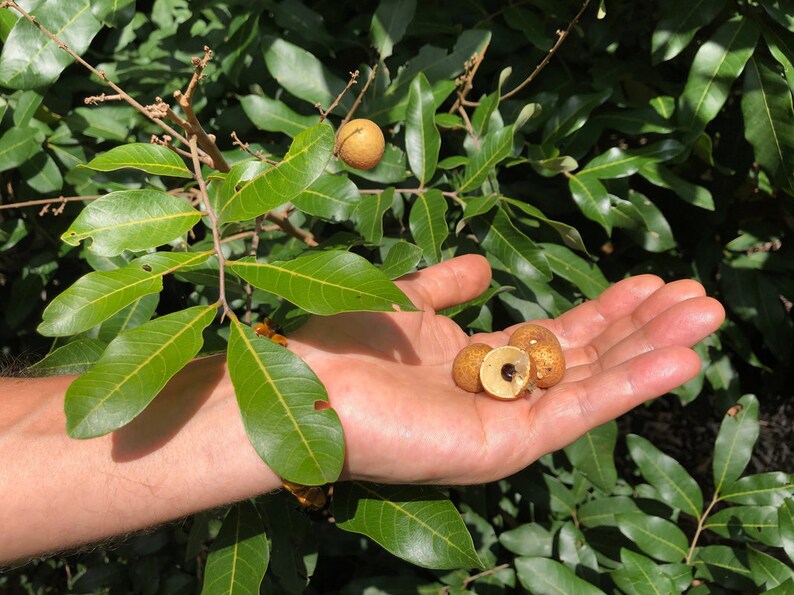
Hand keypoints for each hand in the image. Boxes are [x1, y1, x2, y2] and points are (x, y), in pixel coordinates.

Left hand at [289, 254, 724, 485]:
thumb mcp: (407, 303)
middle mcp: (501, 396)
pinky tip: (678, 360)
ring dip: (653, 351)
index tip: (651, 281)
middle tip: (697, 295)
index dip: (607, 310)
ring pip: (594, 385)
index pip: (560, 337)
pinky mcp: (504, 448)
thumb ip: (446, 287)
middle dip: (643, 326)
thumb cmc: (345, 343)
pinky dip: (629, 388)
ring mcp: (506, 425)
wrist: (302, 384)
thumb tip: (485, 265)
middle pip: (588, 360)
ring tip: (704, 317)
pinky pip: (576, 413)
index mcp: (482, 364)